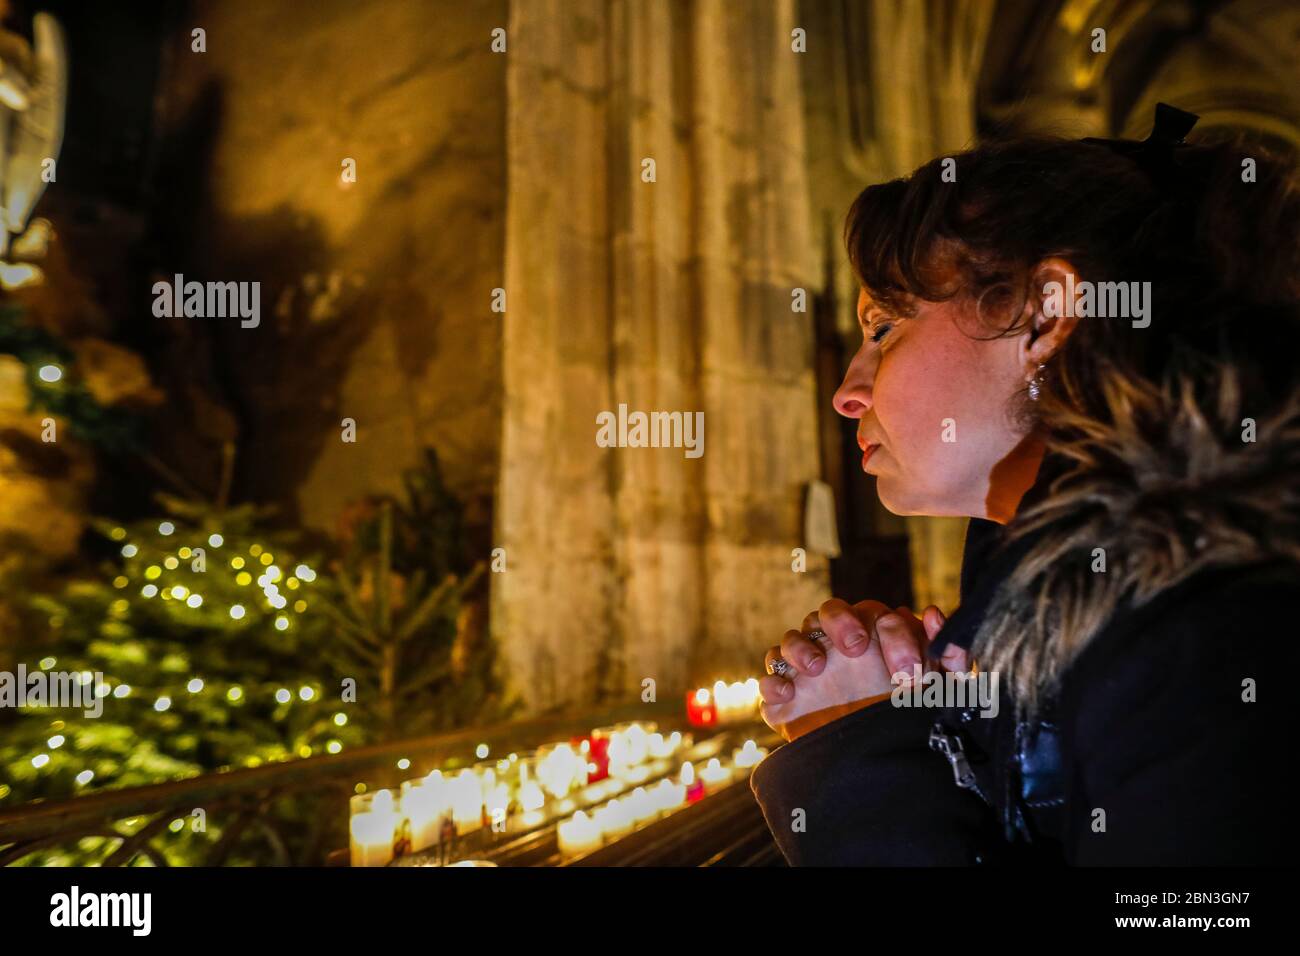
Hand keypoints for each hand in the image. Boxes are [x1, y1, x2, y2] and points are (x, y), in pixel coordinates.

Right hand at [758, 600, 964, 740]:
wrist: (872, 763)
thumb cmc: (904, 718)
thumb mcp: (938, 693)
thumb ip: (947, 659)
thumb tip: (936, 615)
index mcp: (872, 637)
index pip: (876, 615)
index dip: (893, 634)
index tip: (908, 668)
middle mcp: (836, 646)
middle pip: (829, 611)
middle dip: (840, 621)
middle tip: (855, 646)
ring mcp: (807, 669)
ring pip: (792, 637)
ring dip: (800, 647)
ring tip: (816, 668)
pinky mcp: (785, 695)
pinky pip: (769, 676)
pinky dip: (773, 680)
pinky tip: (788, 693)